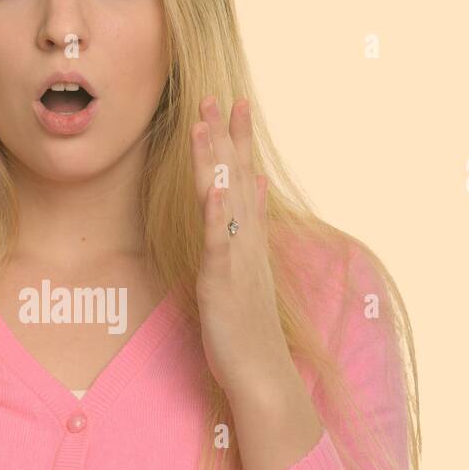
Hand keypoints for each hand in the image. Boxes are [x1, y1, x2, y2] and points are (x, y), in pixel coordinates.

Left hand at [189, 96, 293, 401]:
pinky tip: (218, 186)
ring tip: (207, 125)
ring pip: (225, 201)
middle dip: (225, 137)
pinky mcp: (225, 280)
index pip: (243, 179)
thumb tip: (249, 188)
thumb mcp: (244, 269)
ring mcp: (237, 258)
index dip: (237, 141)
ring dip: (217, 161)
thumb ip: (246, 226)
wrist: (261, 373)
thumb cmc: (246, 327)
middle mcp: (246, 241)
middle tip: (216, 96)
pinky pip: (222, 241)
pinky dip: (220, 212)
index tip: (233, 104)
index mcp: (247, 239)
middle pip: (235, 179)